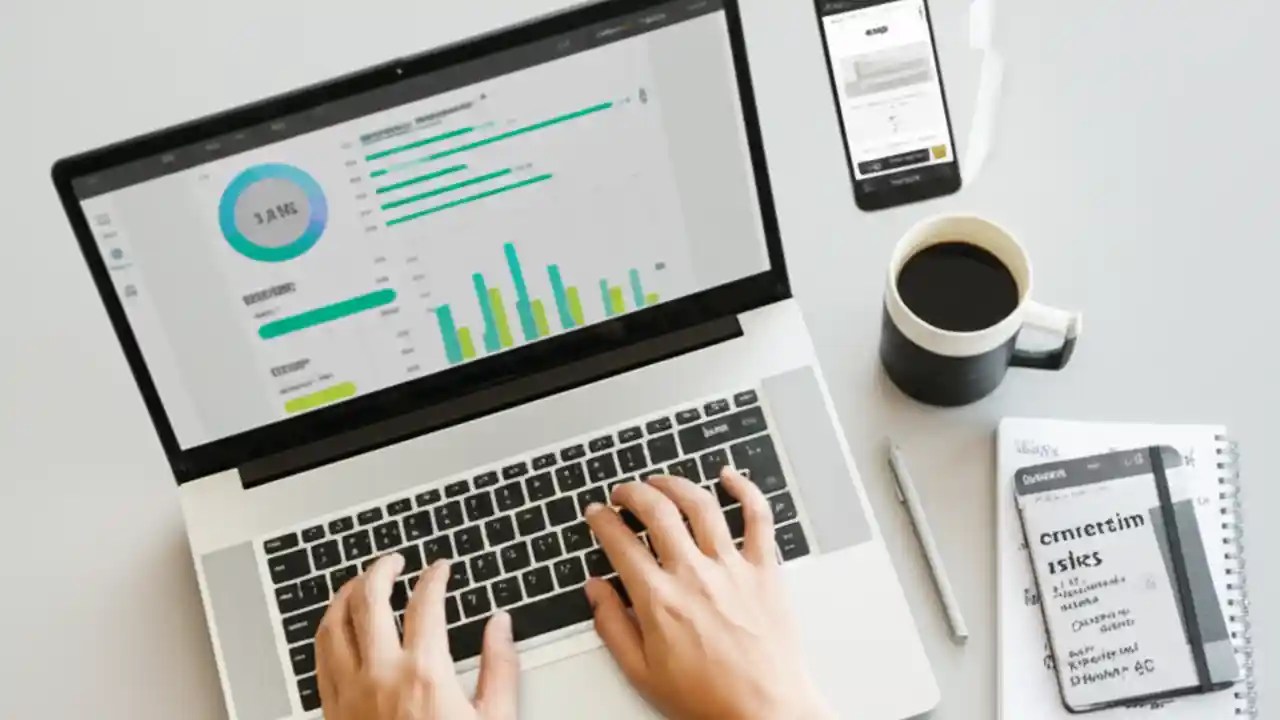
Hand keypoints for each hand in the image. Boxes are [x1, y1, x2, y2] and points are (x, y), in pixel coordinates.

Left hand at [315, 554, 517, 719]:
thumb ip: (499, 666)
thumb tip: (501, 626)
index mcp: (425, 674)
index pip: (426, 602)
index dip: (435, 575)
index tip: (440, 568)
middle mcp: (380, 677)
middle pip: (369, 600)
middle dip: (382, 570)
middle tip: (395, 562)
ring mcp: (349, 694)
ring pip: (334, 624)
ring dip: (346, 594)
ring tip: (360, 583)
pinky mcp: (332, 712)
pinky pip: (319, 658)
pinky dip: (328, 631)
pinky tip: (338, 627)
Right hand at [584, 468, 832, 719]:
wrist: (765, 711)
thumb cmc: (708, 698)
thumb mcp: (641, 672)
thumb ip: (612, 625)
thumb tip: (595, 589)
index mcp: (658, 600)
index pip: (620, 542)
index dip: (602, 521)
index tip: (597, 514)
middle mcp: (693, 574)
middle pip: (656, 511)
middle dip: (632, 493)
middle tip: (624, 493)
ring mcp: (732, 567)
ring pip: (700, 504)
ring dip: (674, 484)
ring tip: (660, 482)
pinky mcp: (765, 569)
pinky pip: (757, 516)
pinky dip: (744, 489)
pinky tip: (728, 476)